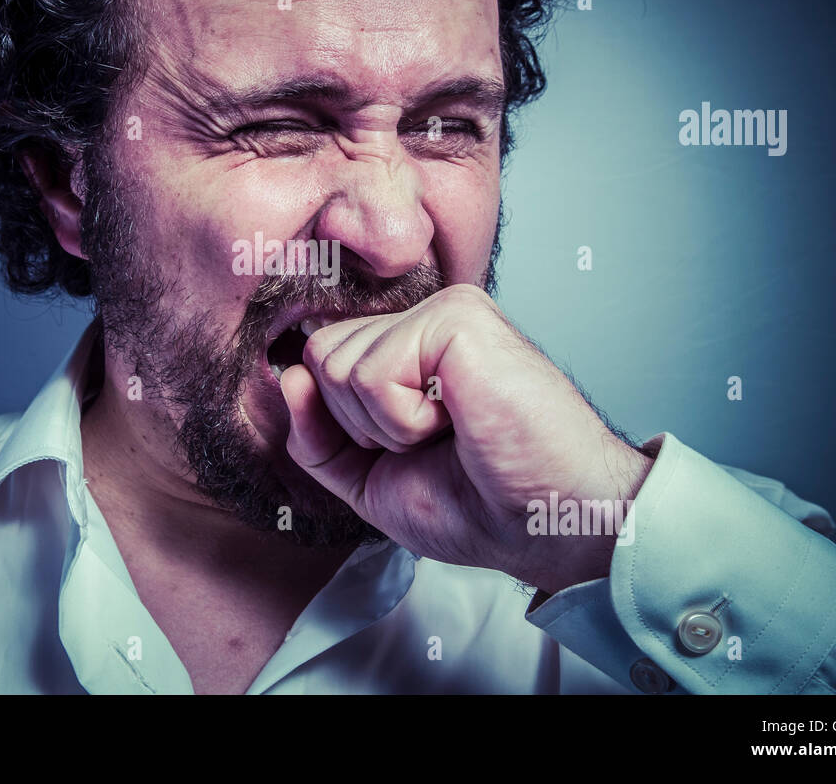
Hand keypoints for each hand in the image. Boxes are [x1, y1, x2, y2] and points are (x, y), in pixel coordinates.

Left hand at [280, 284, 652, 594]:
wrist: (546, 523)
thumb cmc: (479, 504)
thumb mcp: (370, 479)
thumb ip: (318, 435)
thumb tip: (289, 376)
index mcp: (411, 349)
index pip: (322, 362)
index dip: (345, 425)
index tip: (414, 450)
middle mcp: (426, 320)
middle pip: (321, 358)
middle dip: (361, 425)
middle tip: (435, 441)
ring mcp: (443, 312)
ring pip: (336, 364)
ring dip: (386, 427)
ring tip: (451, 431)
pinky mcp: (456, 317)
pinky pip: (370, 373)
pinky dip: (404, 421)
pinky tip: (459, 420)